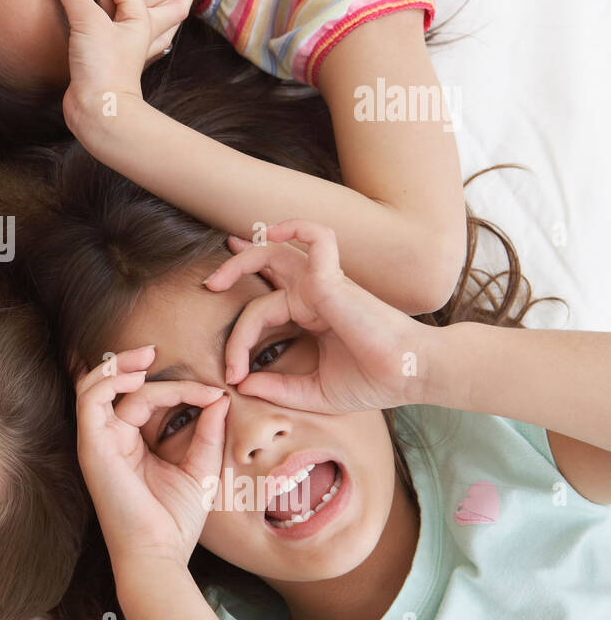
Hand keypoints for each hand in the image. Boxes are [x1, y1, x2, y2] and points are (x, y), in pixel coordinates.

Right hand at [45, 0, 189, 134]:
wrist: (98, 113)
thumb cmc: (102, 70)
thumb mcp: (87, 23)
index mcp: (142, 17)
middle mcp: (143, 30)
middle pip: (175, 2)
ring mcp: (132, 46)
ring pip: (160, 20)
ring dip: (168, 4)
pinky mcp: (116, 59)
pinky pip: (136, 36)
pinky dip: (138, 26)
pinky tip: (138, 25)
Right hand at [75, 345, 229, 567]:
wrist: (159, 554)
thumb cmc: (174, 520)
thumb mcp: (200, 468)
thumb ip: (207, 433)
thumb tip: (219, 397)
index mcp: (131, 445)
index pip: (146, 401)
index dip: (180, 390)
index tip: (214, 394)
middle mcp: (111, 440)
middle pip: (120, 389)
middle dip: (135, 364)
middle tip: (157, 350)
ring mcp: (99, 442)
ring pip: (96, 387)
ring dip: (117, 367)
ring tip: (144, 356)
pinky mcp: (92, 447)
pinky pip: (89, 401)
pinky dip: (107, 382)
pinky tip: (136, 379)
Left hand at [208, 220, 435, 411]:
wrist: (410, 377)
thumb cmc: (372, 381)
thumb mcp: (313, 392)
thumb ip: (278, 388)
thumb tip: (241, 385)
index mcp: (311, 313)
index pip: (263, 308)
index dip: (239, 339)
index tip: (234, 375)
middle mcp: (315, 293)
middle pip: (267, 266)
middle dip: (233, 270)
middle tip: (208, 287)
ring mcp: (325, 283)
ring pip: (278, 252)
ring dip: (245, 256)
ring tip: (216, 279)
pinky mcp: (334, 280)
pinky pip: (318, 237)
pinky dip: (297, 227)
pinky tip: (272, 234)